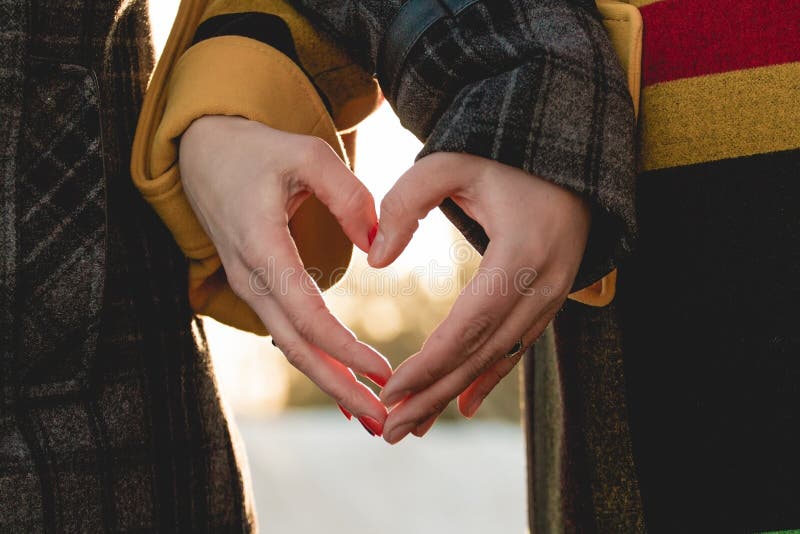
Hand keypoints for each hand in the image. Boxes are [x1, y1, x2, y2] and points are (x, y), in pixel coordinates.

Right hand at [180, 115, 391, 435]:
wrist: (202, 154)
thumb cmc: (258, 151)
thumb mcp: (307, 154)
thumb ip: (346, 194)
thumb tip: (378, 244)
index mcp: (261, 246)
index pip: (304, 313)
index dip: (343, 347)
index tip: (382, 371)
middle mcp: (249, 276)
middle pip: (295, 346)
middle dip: (337, 387)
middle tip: (380, 421)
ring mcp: (248, 285)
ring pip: (289, 346)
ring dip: (328, 382)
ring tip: (367, 414)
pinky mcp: (256, 286)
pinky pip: (285, 332)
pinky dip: (314, 361)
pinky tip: (340, 384)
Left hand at [369, 153, 590, 443]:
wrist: (566, 162)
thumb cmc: (502, 158)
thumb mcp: (451, 163)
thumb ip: (408, 201)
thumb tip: (377, 259)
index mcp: (521, 254)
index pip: (470, 323)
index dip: (430, 362)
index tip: (390, 391)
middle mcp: (543, 284)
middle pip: (482, 354)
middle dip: (434, 395)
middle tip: (391, 431)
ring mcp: (552, 297)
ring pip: (498, 359)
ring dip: (453, 396)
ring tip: (413, 428)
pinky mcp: (549, 301)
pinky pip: (516, 349)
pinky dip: (487, 379)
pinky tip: (463, 406)